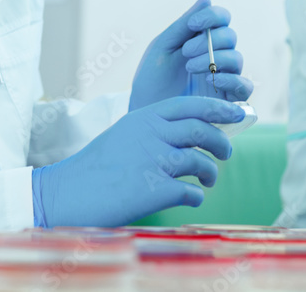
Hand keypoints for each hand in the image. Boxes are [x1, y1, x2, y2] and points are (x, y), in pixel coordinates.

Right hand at [31, 97, 244, 226]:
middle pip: (201, 130)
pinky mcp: (154, 190)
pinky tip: (191, 200)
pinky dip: (196, 197)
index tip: (238, 114)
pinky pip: (191, 193)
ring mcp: (153, 161)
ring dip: (210, 172)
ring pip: (200, 162)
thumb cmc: (96, 166)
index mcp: (143, 118)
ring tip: (208, 180)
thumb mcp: (124, 134)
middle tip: (226, 152)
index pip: (190, 105)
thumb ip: (153, 130)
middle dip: (222, 141)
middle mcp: (151, 135)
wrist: (67, 193)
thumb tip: (190, 134)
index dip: (218, 109)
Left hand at [128, 0, 251, 112]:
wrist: (145, 113)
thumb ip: (183, 25)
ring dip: (215, 58)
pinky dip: (232, 78)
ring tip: (191, 67)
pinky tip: (213, 79)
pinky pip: (244, 86)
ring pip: (237, 58)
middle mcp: (216, 57)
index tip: (193, 25)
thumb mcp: (162, 48)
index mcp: (201, 40)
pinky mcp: (228, 102)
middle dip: (209, 41)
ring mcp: (224, 78)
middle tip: (186, 52)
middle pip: (230, 36)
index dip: (212, 16)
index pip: (221, 19)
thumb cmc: (150, 81)